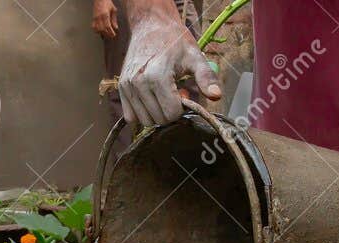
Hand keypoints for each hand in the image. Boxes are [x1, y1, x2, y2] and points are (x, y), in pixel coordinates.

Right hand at [93, 0, 117, 39]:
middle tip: (111, 36)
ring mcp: (95, 18)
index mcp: (105, 14)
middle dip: (107, 34)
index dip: (111, 32)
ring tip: (106, 34)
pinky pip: (93, 27)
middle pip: (102, 29)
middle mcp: (99, 17)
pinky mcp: (93, 18)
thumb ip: (114, 19)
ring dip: (102, 33)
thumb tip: (115, 27)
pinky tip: (100, 32)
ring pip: (97, 29)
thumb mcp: (113, 10)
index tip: (113, 35)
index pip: (108, 26)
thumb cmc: (107, 2)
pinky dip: (96, 30)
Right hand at [118, 10, 222, 126]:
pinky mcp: (121, 88)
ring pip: (145, 121)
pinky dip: (143, 112)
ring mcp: (127, 87)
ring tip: (162, 94)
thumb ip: (206, 77)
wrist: (151, 25)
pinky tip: (151, 98)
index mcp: (158, 77)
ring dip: (157, 112)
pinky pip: (131, 116)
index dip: (182, 108)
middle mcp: (139, 83)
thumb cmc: (175, 41)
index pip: (172, 114)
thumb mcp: (195, 56)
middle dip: (170, 111)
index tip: (184, 92)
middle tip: (174, 92)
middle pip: (159, 119)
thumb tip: (216, 95)